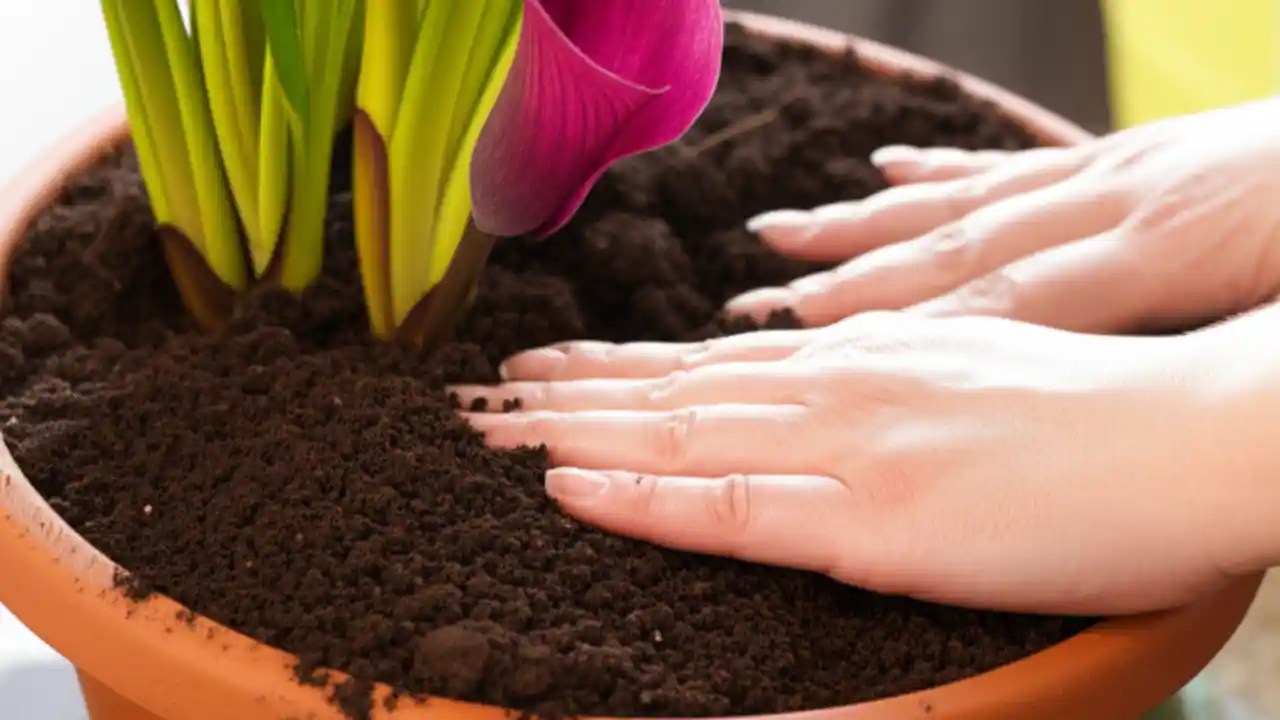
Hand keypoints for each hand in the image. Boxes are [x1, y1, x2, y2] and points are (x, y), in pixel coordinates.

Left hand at [456, 311, 1279, 614]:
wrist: (1191, 434)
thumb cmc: (1094, 412)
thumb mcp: (964, 369)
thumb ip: (881, 379)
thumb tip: (816, 383)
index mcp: (857, 362)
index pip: (702, 364)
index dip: (610, 371)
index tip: (538, 373)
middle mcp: (834, 390)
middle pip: (667, 391)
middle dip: (561, 397)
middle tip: (472, 399)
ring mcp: (849, 451)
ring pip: (675, 434)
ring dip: (568, 434)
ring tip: (483, 432)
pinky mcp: (878, 521)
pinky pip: (731, 507)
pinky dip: (641, 495)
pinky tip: (568, 488)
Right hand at [729, 99, 1279, 332]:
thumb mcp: (1250, 302)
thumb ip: (1135, 323)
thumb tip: (1027, 351)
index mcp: (1137, 254)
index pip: (979, 297)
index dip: (881, 320)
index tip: (787, 339)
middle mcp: (1101, 211)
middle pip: (944, 251)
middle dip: (840, 278)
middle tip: (750, 297)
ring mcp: (1106, 182)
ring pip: (962, 208)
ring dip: (865, 226)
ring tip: (780, 233)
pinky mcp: (1125, 161)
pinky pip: (1013, 171)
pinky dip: (939, 174)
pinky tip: (888, 171)